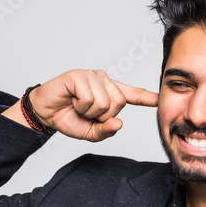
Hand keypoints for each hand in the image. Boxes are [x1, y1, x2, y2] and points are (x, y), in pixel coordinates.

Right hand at [24, 70, 157, 141]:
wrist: (45, 114)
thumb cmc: (68, 118)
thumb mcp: (90, 132)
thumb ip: (106, 130)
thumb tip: (119, 123)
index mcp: (109, 93)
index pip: (132, 95)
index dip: (146, 97)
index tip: (160, 98)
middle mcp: (104, 81)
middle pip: (119, 103)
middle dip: (101, 115)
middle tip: (86, 112)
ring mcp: (92, 76)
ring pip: (105, 102)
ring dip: (89, 111)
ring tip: (77, 106)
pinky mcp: (80, 75)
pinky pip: (90, 98)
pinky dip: (80, 105)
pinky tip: (72, 99)